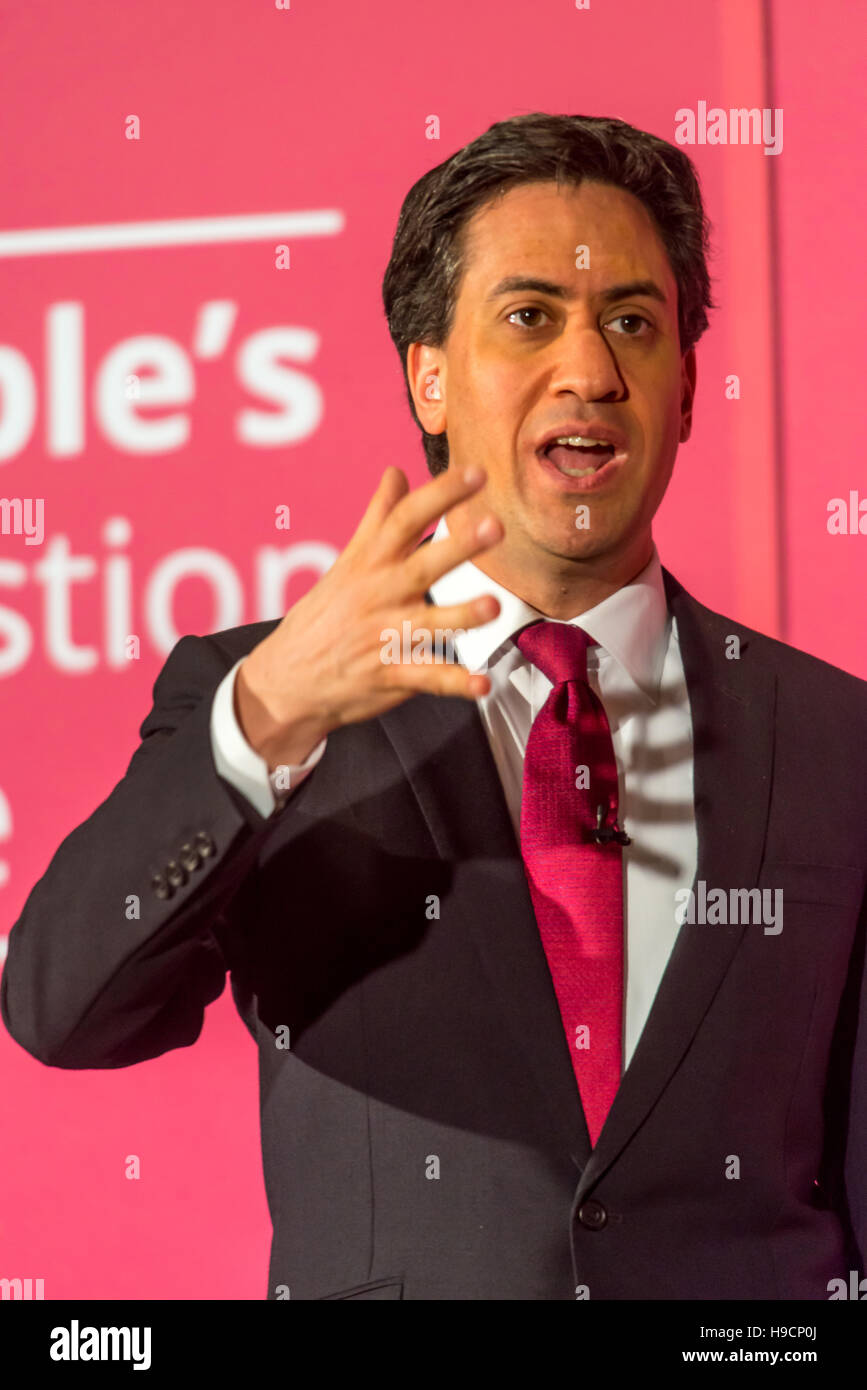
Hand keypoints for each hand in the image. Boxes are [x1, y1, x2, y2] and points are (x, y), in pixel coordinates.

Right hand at [234, 464, 502, 768]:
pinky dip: (456, 683)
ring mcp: (385, 636)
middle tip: (493, 527)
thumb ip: (378, 518)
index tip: (475, 474)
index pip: (406, 518)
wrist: (288, 679)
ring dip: (462, 615)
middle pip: (423, 564)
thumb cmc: (325, 615)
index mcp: (372, 563)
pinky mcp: (391, 675)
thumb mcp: (348, 562)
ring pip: (429, 623)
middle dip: (459, 547)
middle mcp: (380, 595)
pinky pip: (428, 679)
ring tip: (492, 606)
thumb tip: (396, 472)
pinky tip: (482, 685)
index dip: (440, 494)